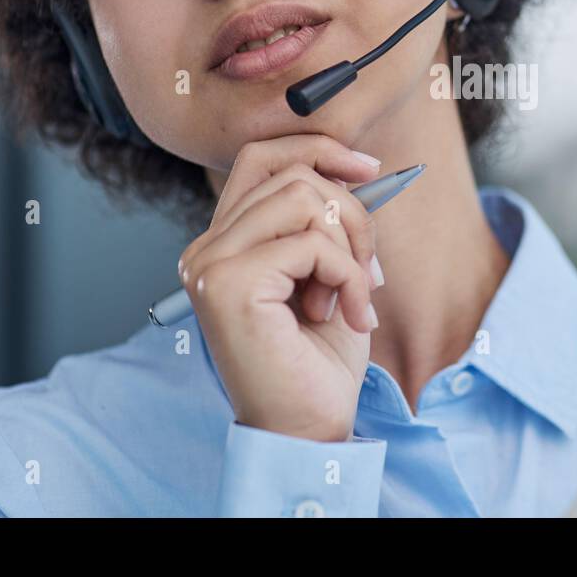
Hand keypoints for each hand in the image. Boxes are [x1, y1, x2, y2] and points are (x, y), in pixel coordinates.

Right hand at [177, 134, 383, 441]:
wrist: (307, 426)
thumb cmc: (318, 357)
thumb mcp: (328, 270)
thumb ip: (324, 219)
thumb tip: (355, 166)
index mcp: (224, 241)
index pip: (261, 157)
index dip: (318, 149)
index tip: (369, 169)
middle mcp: (206, 248)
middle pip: (292, 174)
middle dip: (354, 213)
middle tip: (371, 269)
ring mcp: (210, 264)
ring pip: (306, 199)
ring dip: (351, 248)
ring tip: (352, 297)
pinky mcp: (229, 284)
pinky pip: (313, 243)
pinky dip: (349, 276)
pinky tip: (347, 315)